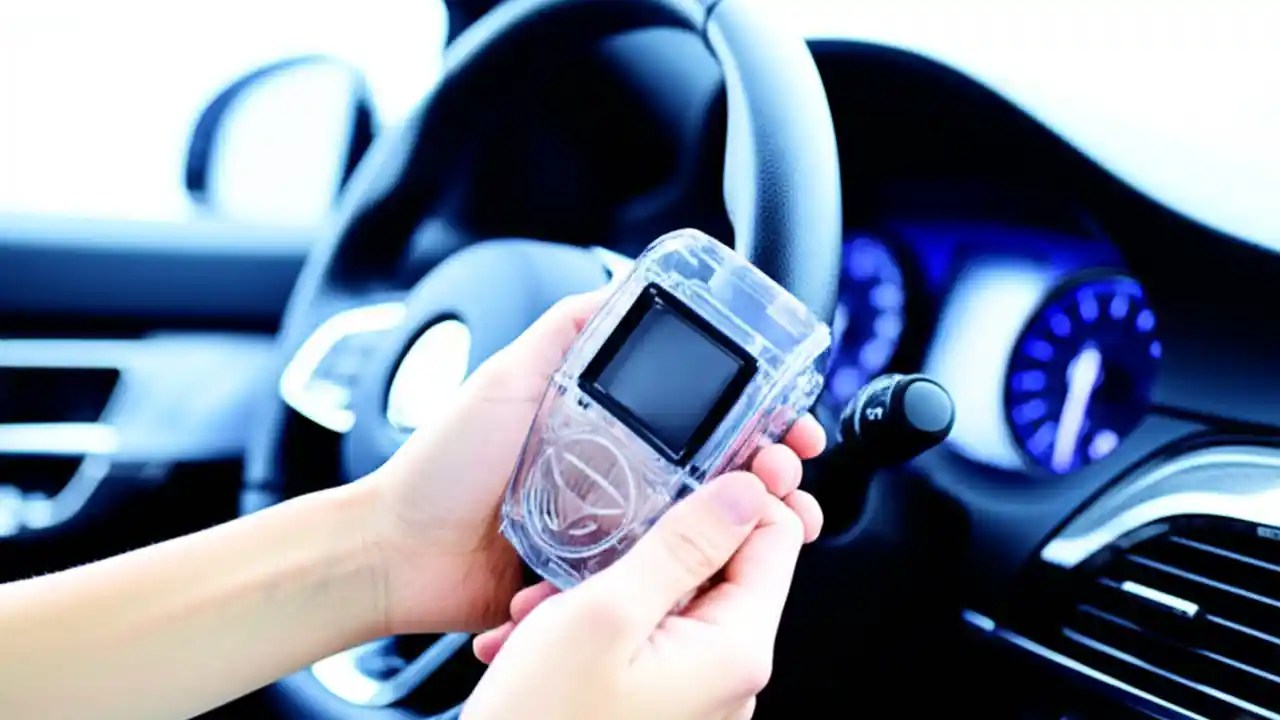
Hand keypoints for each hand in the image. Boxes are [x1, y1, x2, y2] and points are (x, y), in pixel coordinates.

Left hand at [356, 289, 826, 633]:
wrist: (399, 551)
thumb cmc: (443, 466)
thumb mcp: (508, 376)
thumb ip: (564, 331)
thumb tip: (622, 283)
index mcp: (604, 423)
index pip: (697, 413)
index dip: (751, 413)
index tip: (787, 415)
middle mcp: (616, 472)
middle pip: (713, 468)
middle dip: (768, 465)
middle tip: (789, 466)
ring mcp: (610, 526)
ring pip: (700, 520)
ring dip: (751, 514)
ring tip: (778, 511)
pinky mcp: (598, 575)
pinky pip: (659, 569)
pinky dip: (704, 563)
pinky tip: (732, 553)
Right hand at [462, 471, 810, 719]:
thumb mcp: (607, 612)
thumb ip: (684, 545)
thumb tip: (748, 491)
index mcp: (735, 650)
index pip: (779, 537)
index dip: (740, 490)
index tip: (692, 466)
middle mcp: (730, 677)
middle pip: (719, 566)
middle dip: (648, 547)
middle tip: (585, 555)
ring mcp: (697, 694)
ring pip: (670, 599)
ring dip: (606, 587)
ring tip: (546, 610)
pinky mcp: (661, 703)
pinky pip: (646, 639)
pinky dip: (596, 626)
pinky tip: (543, 636)